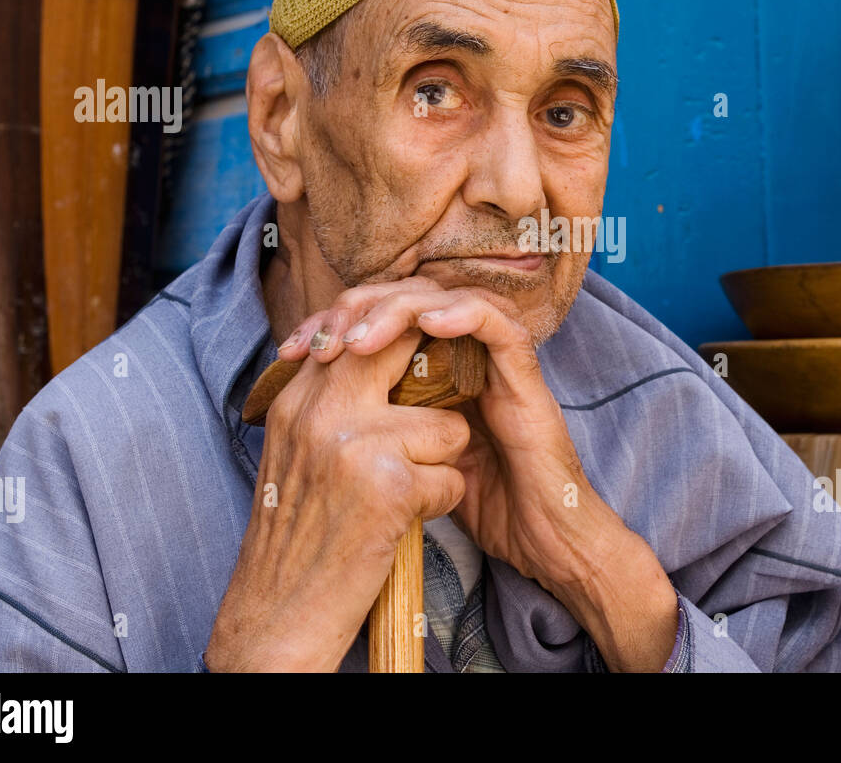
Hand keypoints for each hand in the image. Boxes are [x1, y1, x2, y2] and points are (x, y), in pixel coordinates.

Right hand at [205, 315, 468, 671]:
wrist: (276, 616)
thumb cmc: (298, 538)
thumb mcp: (297, 454)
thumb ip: (329, 404)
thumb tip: (376, 357)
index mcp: (296, 400)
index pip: (358, 328)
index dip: (401, 339)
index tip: (421, 364)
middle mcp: (320, 412)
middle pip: (406, 348)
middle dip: (436, 378)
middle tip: (437, 418)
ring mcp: (354, 445)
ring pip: (447, 426)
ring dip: (442, 463)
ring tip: (406, 494)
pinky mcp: (389, 487)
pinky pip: (453, 477)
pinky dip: (443, 504)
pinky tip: (408, 523)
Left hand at [279, 277, 678, 670]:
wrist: (547, 545)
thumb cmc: (486, 508)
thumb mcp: (411, 463)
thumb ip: (379, 431)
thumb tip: (313, 415)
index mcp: (435, 370)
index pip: (382, 317)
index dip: (336, 322)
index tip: (293, 352)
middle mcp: (468, 357)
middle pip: (410, 296)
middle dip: (358, 306)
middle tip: (322, 338)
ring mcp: (499, 365)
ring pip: (450, 298)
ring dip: (400, 308)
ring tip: (360, 337)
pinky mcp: (528, 380)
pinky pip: (500, 327)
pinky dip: (464, 316)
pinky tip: (429, 325)